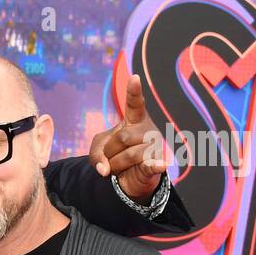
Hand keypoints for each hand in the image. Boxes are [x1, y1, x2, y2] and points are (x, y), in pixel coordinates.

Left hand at [88, 73, 165, 201]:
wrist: (128, 176)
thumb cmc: (115, 156)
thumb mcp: (98, 150)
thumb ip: (95, 155)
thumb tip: (103, 170)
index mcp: (134, 120)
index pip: (135, 103)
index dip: (134, 92)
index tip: (134, 78)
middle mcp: (148, 129)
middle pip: (122, 138)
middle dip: (110, 152)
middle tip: (113, 157)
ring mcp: (155, 146)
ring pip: (130, 155)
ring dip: (117, 165)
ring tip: (120, 166)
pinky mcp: (157, 163)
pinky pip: (152, 164)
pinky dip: (154, 166)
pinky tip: (160, 164)